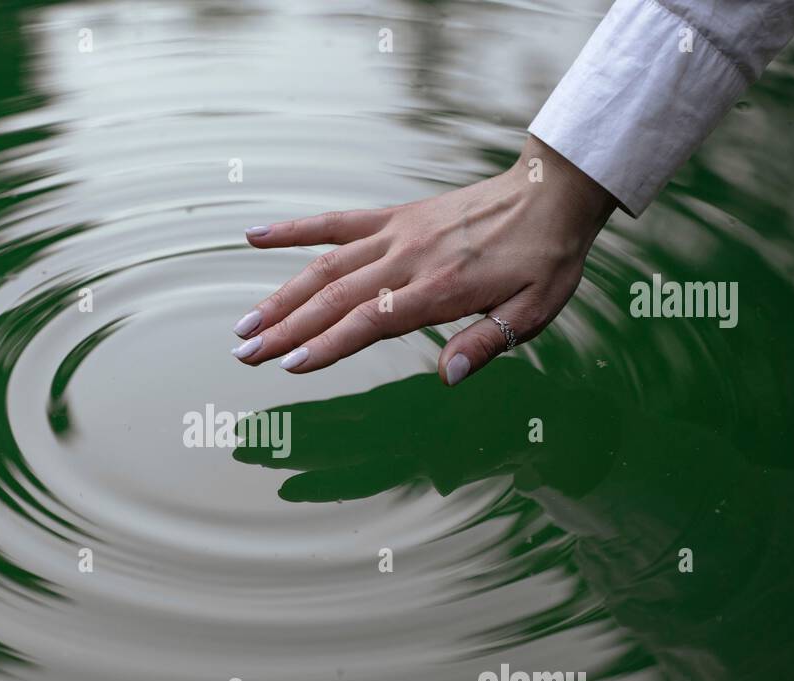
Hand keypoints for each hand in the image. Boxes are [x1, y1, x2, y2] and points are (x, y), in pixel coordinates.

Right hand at [233, 135, 617, 384]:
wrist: (549, 192)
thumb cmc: (544, 258)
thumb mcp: (533, 310)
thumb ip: (487, 342)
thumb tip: (447, 376)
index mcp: (439, 287)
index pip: (369, 321)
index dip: (326, 345)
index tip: (288, 366)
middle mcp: (407, 259)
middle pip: (333, 298)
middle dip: (285, 329)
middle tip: (245, 355)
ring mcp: (395, 234)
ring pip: (324, 265)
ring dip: (279, 295)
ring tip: (244, 325)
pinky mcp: (393, 217)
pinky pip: (335, 222)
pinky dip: (293, 230)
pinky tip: (254, 237)